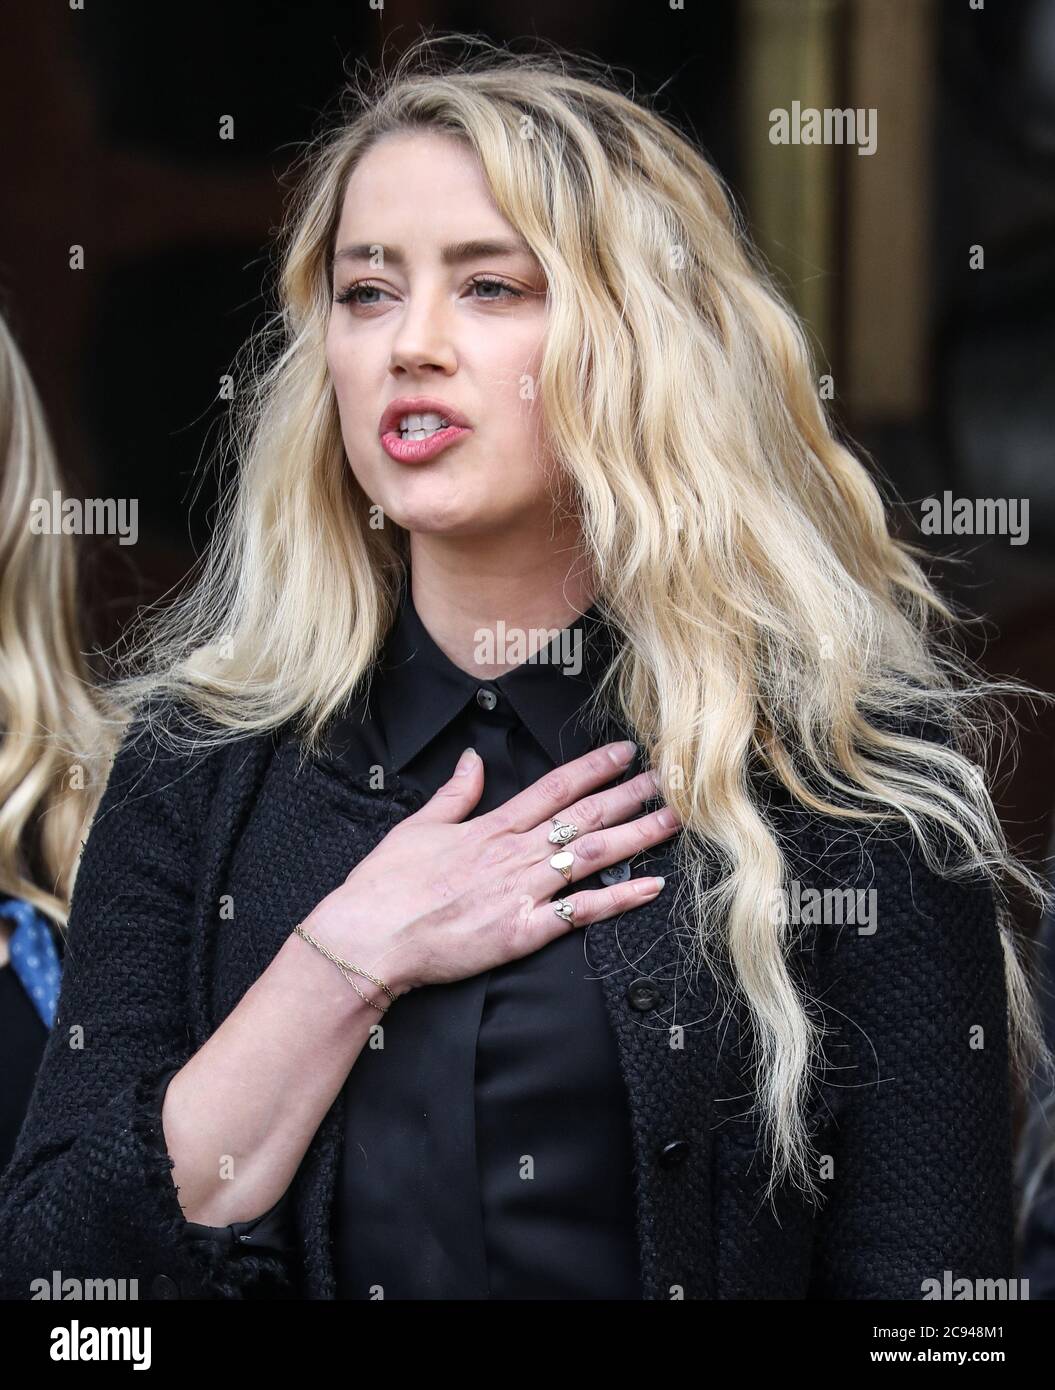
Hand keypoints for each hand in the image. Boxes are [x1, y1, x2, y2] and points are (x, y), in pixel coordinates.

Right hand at [301, 740, 678, 997]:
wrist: (370, 936)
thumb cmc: (387, 886)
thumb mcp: (418, 827)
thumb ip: (454, 794)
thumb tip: (473, 760)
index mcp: (491, 826)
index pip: (554, 787)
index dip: (594, 767)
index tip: (624, 752)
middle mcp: (515, 853)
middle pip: (585, 816)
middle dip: (630, 795)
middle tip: (668, 780)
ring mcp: (522, 891)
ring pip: (592, 855)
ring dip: (636, 835)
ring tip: (672, 820)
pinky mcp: (523, 931)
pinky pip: (581, 913)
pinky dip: (618, 899)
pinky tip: (651, 887)